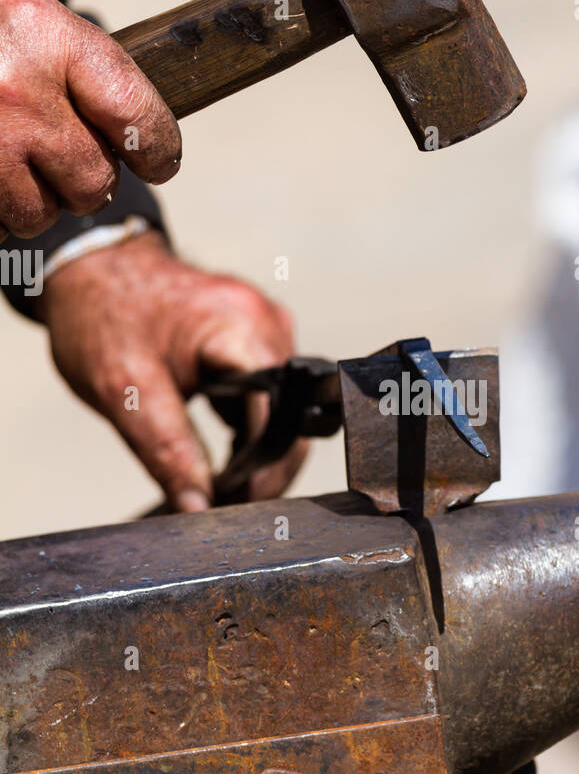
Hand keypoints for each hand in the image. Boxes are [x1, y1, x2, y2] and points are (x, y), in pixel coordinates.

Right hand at [0, 0, 180, 238]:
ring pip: (39, 214)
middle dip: (85, 179)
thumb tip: (141, 145)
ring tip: (9, 158)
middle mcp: (15, 88)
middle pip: (92, 181)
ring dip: (33, 200)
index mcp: (45, 35)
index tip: (160, 162)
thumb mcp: (28, 18)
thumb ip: (82, 71)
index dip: (160, 148)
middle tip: (65, 158)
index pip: (136, 114)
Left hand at [39, 231, 306, 509]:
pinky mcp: (255, 340)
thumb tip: (198, 506)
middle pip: (292, 414)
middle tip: (231, 505)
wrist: (90, 268)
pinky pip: (270, 397)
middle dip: (267, 465)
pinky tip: (230, 457)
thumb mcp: (124, 390)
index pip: (280, 412)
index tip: (243, 502)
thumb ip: (167, 451)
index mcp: (241, 327)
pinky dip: (252, 430)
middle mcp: (267, 323)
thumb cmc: (102, 314)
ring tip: (227, 485)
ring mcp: (265, 329)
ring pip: (284, 411)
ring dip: (261, 450)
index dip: (268, 465)